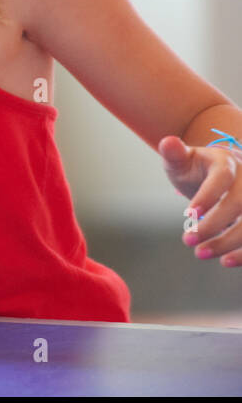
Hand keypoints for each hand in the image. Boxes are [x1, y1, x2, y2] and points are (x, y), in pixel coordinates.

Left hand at [160, 135, 241, 265]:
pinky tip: (227, 261)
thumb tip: (167, 141)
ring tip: (202, 254)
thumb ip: (174, 154)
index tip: (188, 215)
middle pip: (239, 203)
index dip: (207, 196)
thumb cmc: (196, 168)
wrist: (217, 175)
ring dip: (230, 242)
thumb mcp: (181, 160)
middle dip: (214, 225)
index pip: (222, 178)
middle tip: (187, 241)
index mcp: (226, 161)